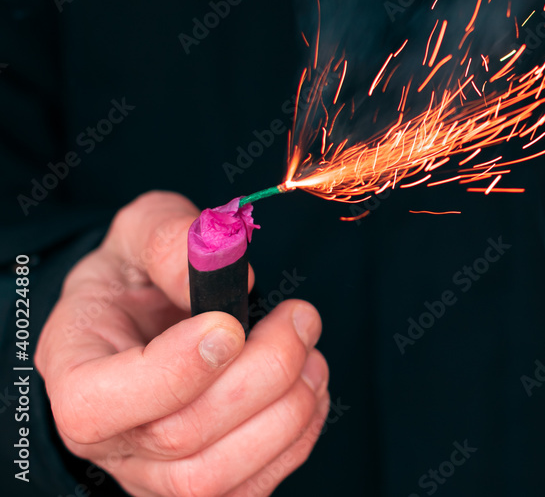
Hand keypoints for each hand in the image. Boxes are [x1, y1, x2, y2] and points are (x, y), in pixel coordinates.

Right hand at [37, 191, 329, 495]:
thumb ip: (170, 239)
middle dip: (262, 372)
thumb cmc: (140, 277)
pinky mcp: (206, 485)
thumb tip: (232, 276)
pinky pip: (254, 487)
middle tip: (299, 317)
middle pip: (181, 437)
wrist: (152, 316)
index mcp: (75, 370)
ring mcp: (153, 474)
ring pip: (219, 475)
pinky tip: (309, 382)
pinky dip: (300, 434)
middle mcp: (109, 438)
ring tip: (310, 348)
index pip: (98, 404)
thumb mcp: (140, 231)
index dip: (174, 371)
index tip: (230, 324)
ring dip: (289, 408)